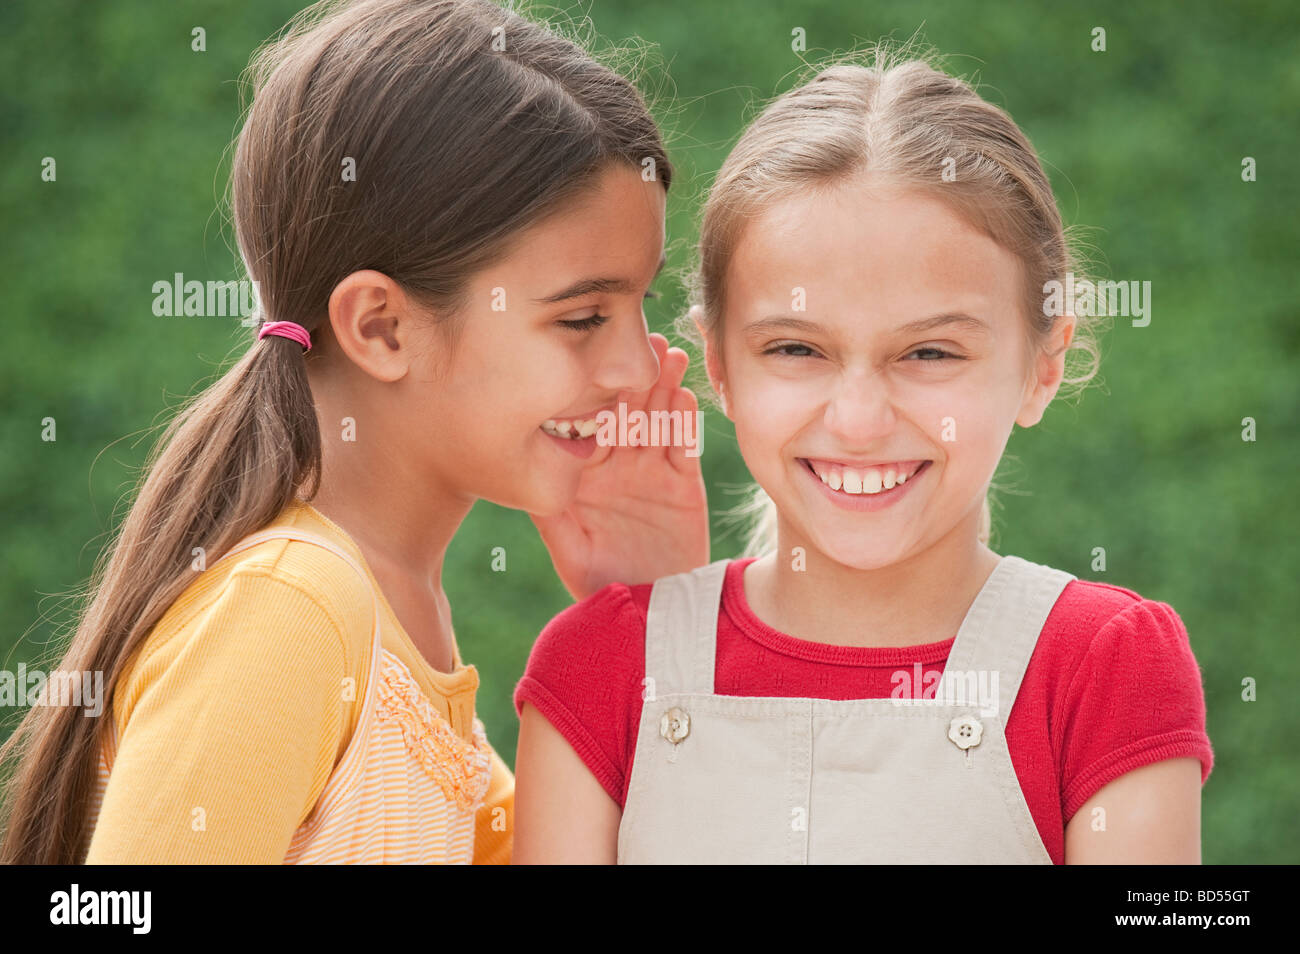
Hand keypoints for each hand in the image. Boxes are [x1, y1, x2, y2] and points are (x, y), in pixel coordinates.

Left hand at [530, 333, 709, 600]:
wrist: (651, 611)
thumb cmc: (601, 583)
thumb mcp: (567, 548)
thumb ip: (550, 512)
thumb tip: (524, 472)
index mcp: (586, 472)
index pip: (590, 422)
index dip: (594, 390)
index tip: (595, 358)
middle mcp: (618, 465)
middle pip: (628, 410)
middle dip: (635, 376)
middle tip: (643, 340)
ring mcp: (651, 472)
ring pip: (658, 420)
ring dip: (664, 387)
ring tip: (669, 356)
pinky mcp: (683, 485)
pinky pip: (682, 448)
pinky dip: (684, 424)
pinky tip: (684, 398)